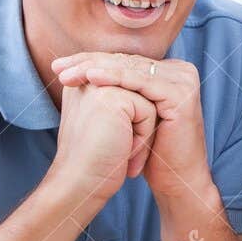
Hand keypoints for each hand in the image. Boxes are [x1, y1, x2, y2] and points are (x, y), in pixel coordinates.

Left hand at [52, 53, 211, 203]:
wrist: (175, 180)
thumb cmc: (151, 152)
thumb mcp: (130, 114)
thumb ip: (118, 88)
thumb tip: (82, 67)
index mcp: (170, 72)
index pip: (124, 60)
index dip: (90, 61)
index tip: (58, 67)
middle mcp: (181, 71)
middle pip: (126, 62)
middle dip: (88, 63)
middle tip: (58, 67)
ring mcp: (183, 81)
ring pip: (131, 69)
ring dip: (96, 69)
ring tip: (68, 74)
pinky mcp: (181, 93)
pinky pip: (141, 81)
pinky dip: (115, 78)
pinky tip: (92, 77)